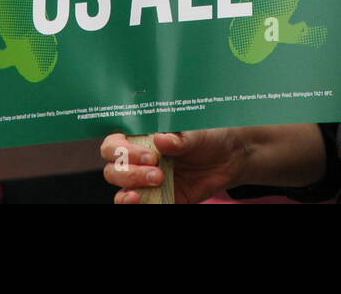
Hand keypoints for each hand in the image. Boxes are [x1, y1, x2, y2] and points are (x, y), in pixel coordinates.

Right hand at [101, 129, 247, 203]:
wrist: (228, 159)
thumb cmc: (206, 138)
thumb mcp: (195, 133)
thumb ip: (178, 138)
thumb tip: (161, 140)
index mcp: (139, 139)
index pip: (113, 145)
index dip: (123, 150)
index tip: (150, 154)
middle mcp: (137, 162)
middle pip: (113, 170)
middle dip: (131, 173)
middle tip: (157, 171)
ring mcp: (145, 184)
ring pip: (121, 192)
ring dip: (132, 190)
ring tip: (158, 182)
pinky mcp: (157, 201)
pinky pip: (140, 207)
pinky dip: (138, 206)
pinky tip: (144, 201)